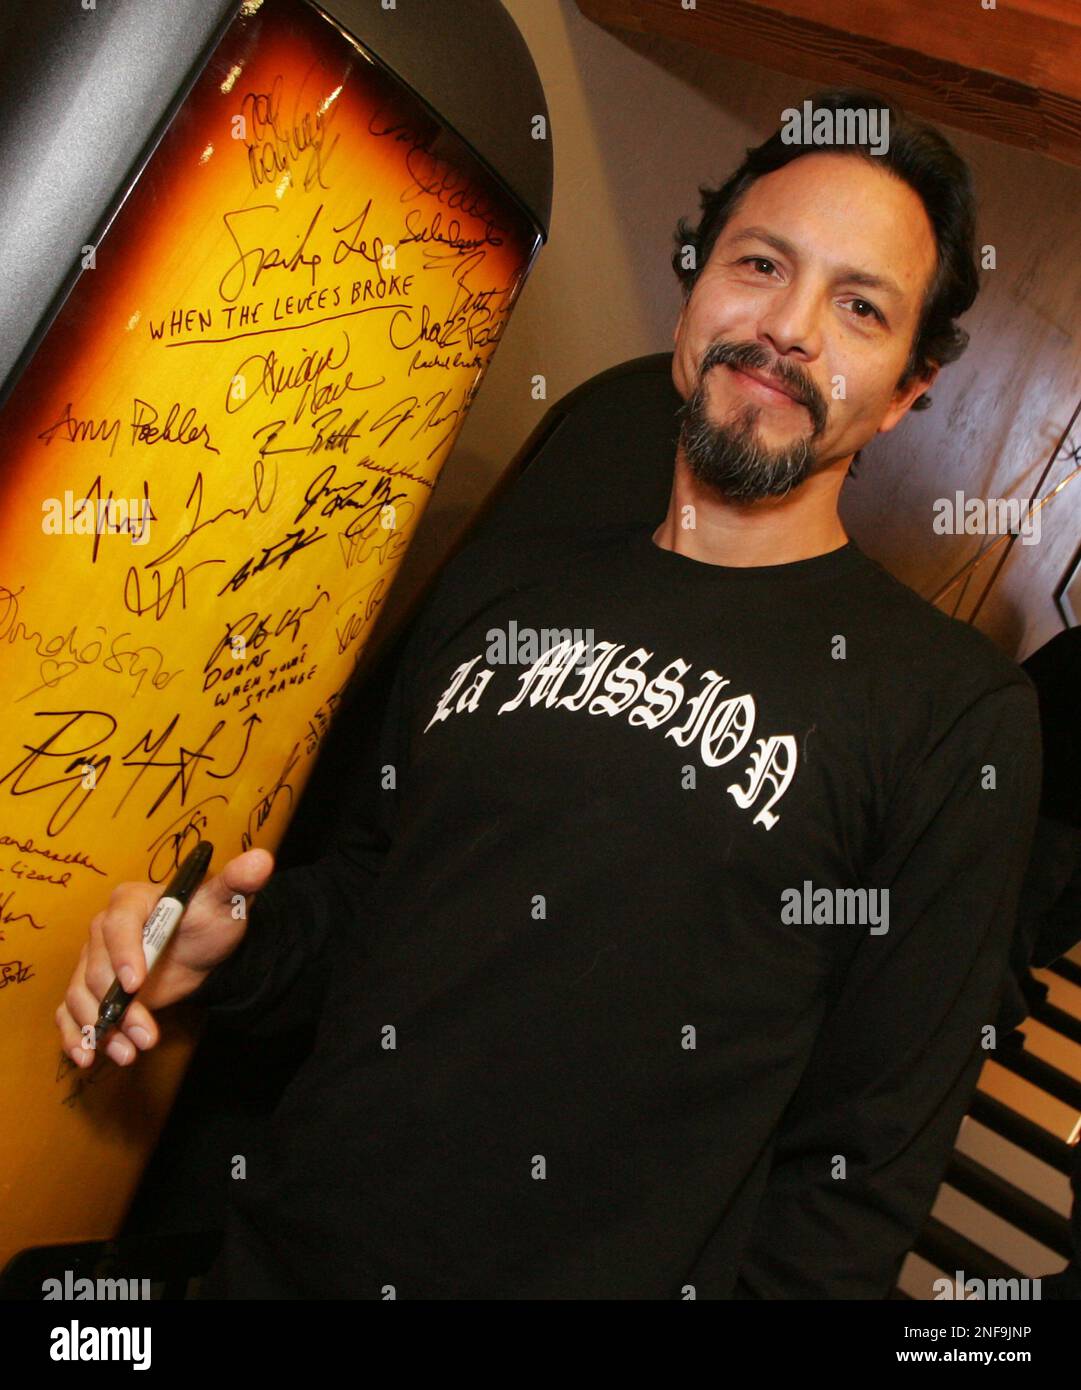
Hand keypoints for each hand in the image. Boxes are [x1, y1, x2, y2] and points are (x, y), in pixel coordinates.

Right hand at [55, 847, 274, 1068]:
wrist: (203, 947)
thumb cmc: (210, 919)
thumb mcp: (226, 901)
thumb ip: (238, 881)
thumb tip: (260, 861)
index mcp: (130, 901)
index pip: (118, 926)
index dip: (123, 954)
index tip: (136, 984)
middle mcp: (102, 929)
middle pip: (98, 969)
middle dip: (119, 1006)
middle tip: (145, 1036)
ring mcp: (93, 961)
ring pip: (82, 995)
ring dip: (100, 1028)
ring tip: (129, 1052)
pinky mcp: (91, 989)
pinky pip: (70, 1012)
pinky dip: (75, 1035)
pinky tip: (88, 1057)